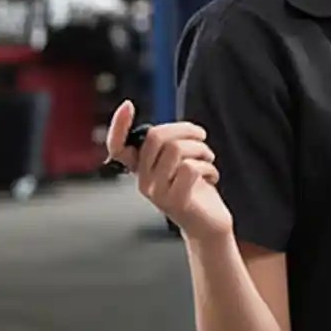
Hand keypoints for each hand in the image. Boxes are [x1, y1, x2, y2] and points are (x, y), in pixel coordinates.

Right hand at [106, 100, 232, 241]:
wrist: (209, 225)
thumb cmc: (197, 189)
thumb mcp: (180, 163)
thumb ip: (170, 147)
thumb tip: (171, 129)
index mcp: (142, 169)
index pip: (119, 147)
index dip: (118, 126)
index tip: (128, 105)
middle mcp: (143, 181)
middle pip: (156, 137)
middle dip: (186, 130)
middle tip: (202, 138)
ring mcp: (157, 193)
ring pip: (176, 149)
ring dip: (201, 149)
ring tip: (208, 160)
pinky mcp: (176, 202)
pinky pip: (190, 169)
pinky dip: (208, 168)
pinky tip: (212, 177)